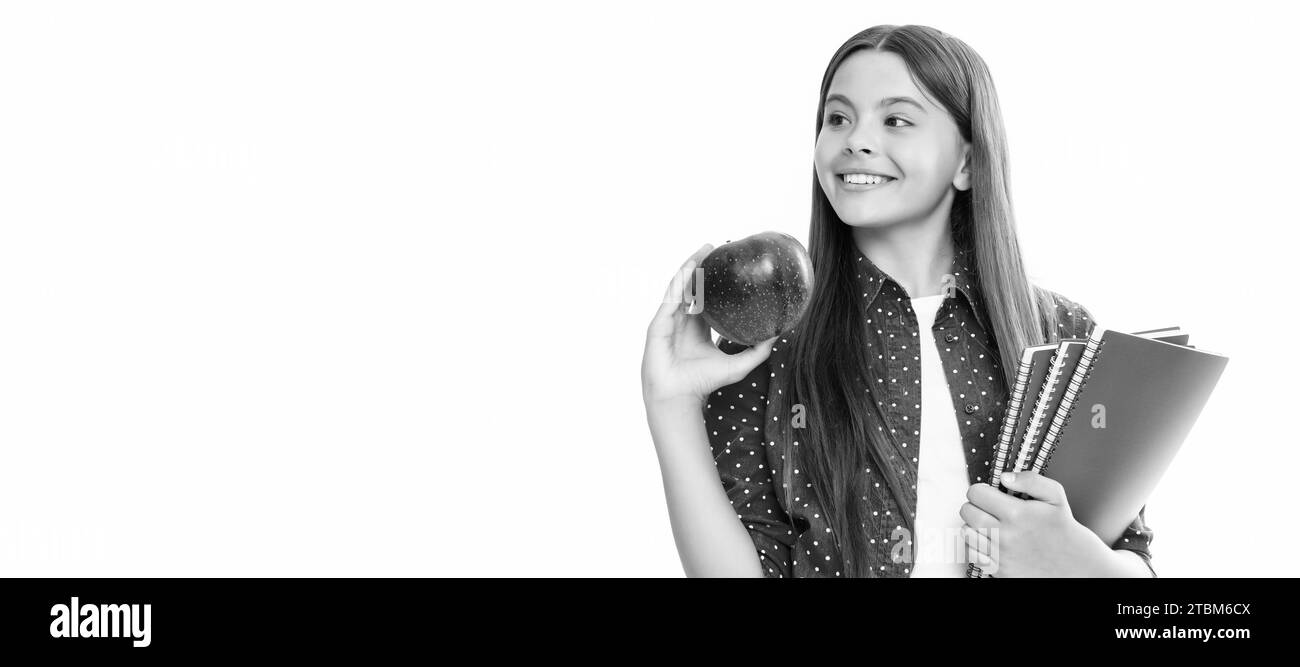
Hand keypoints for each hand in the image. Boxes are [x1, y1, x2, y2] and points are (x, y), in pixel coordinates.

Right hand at [641, 244, 777, 407]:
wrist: (680, 397)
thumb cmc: (703, 383)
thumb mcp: (738, 365)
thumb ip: (758, 351)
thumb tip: (780, 336)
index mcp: (698, 328)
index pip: (706, 297)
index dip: (715, 281)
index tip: (729, 263)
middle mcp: (683, 320)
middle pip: (692, 286)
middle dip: (702, 266)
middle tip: (718, 247)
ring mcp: (669, 320)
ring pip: (680, 286)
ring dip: (690, 266)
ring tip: (704, 249)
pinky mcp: (659, 323)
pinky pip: (671, 297)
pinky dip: (680, 281)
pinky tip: (690, 268)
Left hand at [959, 470, 1113, 577]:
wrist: (1074, 564)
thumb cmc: (1061, 527)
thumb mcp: (1055, 496)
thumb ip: (1030, 480)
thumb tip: (1004, 477)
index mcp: (1017, 513)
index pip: (976, 493)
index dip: (982, 490)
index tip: (991, 494)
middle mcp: (1005, 535)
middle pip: (967, 511)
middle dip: (975, 505)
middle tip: (989, 509)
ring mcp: (1000, 555)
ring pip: (966, 532)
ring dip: (975, 526)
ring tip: (991, 525)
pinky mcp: (998, 570)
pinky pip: (972, 553)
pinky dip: (977, 545)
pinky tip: (991, 541)